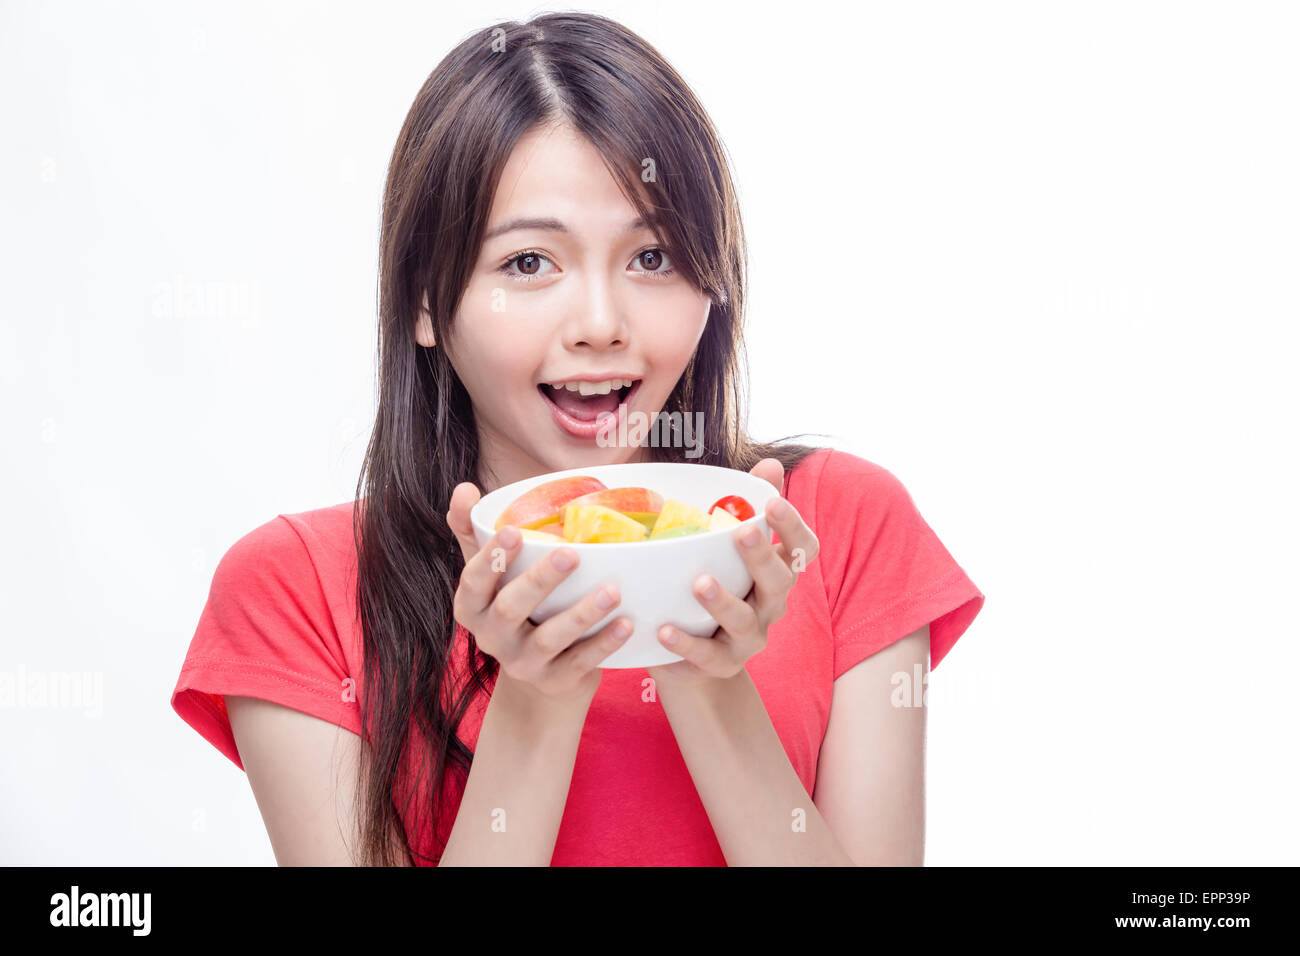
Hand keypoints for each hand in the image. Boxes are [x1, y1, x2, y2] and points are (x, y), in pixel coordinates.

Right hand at [446, 482, 633, 705]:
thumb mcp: (491, 573)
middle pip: (510, 610)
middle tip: (570, 554)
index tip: (514, 531)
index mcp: (471, 608)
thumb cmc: (515, 604)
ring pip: (549, 639)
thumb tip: (464, 489)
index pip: (472, 583)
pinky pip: (580, 663)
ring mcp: (523, 664)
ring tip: (612, 590)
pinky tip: (626, 623)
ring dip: (581, 614)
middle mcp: (491, 639)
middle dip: (539, 581)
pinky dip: (603, 645)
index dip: (491, 559)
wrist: (539, 670)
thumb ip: (474, 532)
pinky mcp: (555, 682)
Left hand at [645, 458, 819, 687]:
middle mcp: (771, 605)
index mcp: (777, 572)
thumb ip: (747, 505)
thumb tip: (772, 463)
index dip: (793, 526)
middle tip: (740, 532)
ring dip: (723, 602)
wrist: (693, 653)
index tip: (773, 501)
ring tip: (699, 583)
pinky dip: (686, 644)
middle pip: (779, 582)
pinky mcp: (721, 664)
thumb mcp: (725, 546)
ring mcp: (749, 638)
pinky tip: (664, 629)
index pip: (803, 549)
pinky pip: (707, 656)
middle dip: (762, 556)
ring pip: (745, 622)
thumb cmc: (714, 582)